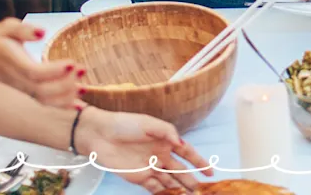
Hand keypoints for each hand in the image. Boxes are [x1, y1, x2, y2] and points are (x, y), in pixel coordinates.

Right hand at [0, 19, 83, 107]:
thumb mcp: (5, 28)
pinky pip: (47, 104)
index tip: (72, 63)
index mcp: (14, 63)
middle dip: (65, 84)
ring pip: (45, 101)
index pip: (34, 73)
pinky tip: (80, 105)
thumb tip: (42, 32)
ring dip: (66, 97)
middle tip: (82, 69)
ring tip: (84, 86)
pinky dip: (64, 106)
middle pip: (42, 90)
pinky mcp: (31, 93)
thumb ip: (23, 30)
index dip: (53, 71)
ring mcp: (25, 89)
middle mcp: (20, 80)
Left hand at [75, 107, 210, 193]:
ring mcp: (150, 168)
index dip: (199, 162)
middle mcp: (160, 155)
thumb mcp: (148, 123)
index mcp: (165, 140)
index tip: (211, 172)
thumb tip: (180, 143)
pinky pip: (155, 188)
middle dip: (192, 180)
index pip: (187, 153)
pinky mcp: (138, 178)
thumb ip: (167, 131)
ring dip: (180, 189)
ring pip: (170, 182)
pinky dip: (164, 194)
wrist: (100, 135)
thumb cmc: (124, 124)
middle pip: (180, 171)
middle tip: (203, 191)